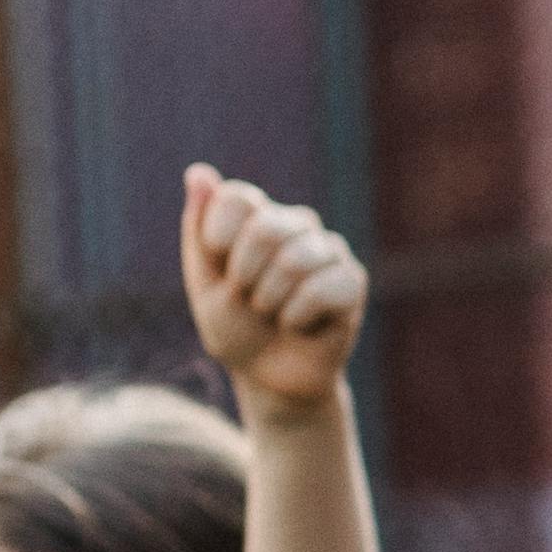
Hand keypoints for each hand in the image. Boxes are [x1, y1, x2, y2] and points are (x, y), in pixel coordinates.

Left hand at [182, 166, 364, 413]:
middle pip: (265, 228)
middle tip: (250, 300)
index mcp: (257, 215)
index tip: (221, 272)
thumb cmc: (235, 328)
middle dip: (245, 277)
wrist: (270, 380)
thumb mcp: (204, 283)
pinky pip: (322, 290)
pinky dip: (298, 317)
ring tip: (275, 314)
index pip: (237, 199)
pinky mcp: (352, 281)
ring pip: (294, 260)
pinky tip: (301, 326)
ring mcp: (328, 250)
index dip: (220, 240)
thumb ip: (198, 228)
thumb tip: (199, 172)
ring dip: (271, 302)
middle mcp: (296, 224)